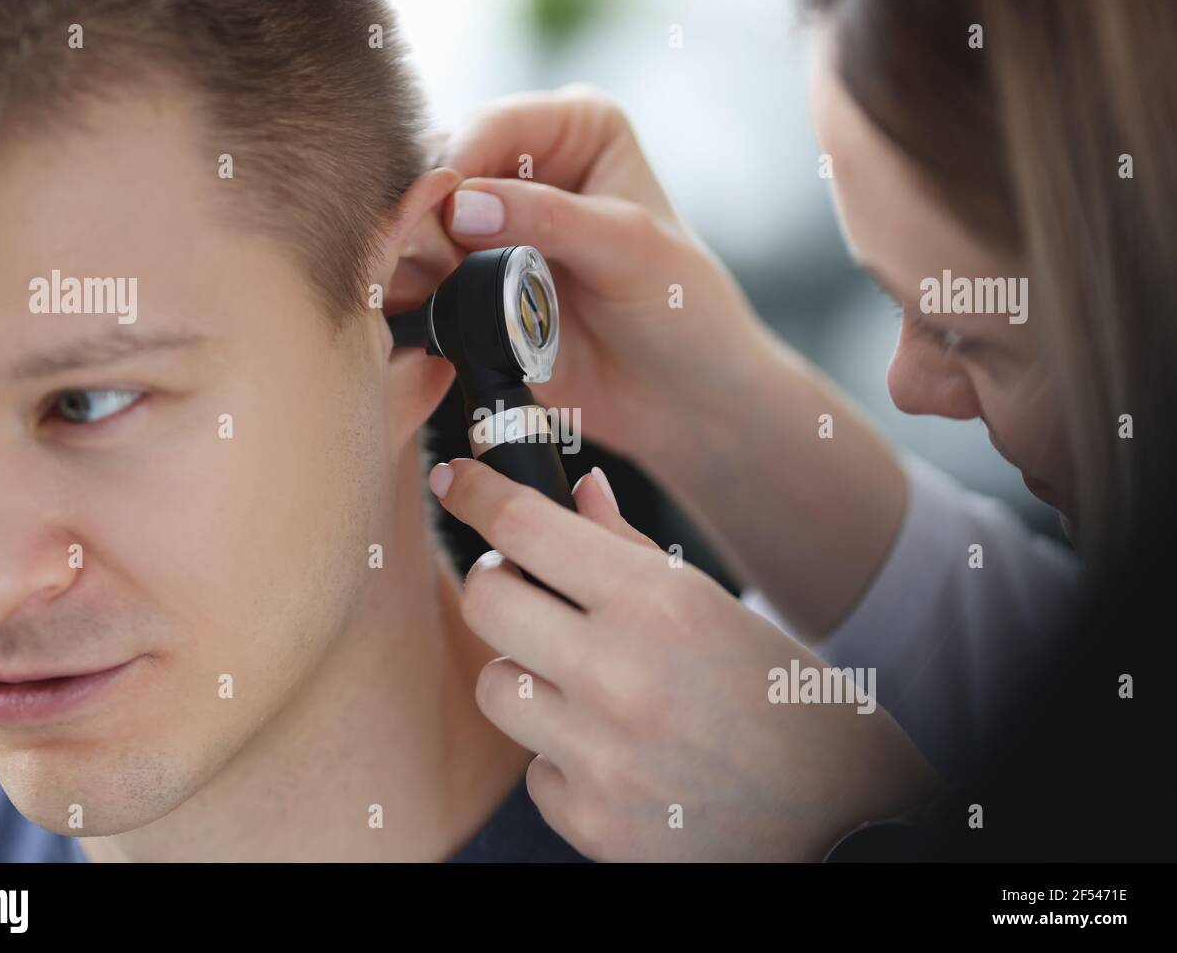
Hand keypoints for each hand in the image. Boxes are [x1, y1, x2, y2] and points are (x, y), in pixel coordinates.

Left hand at [428, 457, 940, 860]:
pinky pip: (534, 769)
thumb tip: (579, 495)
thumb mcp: (723, 610)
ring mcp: (600, 757)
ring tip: (585, 682)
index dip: (478, 493)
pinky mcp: (592, 824)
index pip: (525, 526)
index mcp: (660, 604)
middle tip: (527, 588)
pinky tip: (617, 754)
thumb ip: (634, 551)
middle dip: (497, 584)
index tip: (459, 482)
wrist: (851, 829)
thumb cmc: (798, 709)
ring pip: (496, 686)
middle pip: (484, 600)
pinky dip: (562, 755)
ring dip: (526, 673)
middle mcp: (619, 676)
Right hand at [435, 85, 778, 468]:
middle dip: (430, 215)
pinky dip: (415, 297)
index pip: (490, 126)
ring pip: (418, 226)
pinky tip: (433, 317)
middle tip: (444, 264)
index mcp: (573, 128)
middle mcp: (525, 168)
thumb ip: (547, 219)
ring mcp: (493, 230)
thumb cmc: (682, 310)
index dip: (459, 164)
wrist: (682, 398)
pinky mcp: (473, 285)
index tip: (447, 213)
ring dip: (415, 259)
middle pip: (440, 172)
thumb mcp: (627, 250)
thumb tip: (460, 205)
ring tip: (445, 294)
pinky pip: (419, 280)